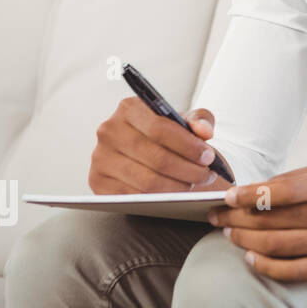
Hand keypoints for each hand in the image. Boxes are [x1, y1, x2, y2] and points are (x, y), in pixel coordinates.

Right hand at [89, 99, 223, 193]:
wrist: (147, 151)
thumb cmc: (167, 134)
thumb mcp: (185, 120)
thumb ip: (200, 120)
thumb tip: (204, 132)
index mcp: (129, 108)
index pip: (160, 129)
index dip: (188, 146)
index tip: (209, 157)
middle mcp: (109, 131)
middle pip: (156, 158)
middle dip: (188, 170)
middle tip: (207, 176)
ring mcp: (100, 157)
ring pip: (146, 181)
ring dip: (177, 187)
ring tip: (194, 185)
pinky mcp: (97, 182)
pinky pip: (132, 197)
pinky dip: (157, 200)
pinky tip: (173, 196)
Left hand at [209, 164, 306, 281]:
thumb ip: (299, 177)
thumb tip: (256, 189)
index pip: (281, 190)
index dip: (249, 194)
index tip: (228, 197)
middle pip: (273, 219)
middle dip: (238, 217)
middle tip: (219, 216)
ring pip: (277, 245)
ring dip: (246, 240)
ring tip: (230, 234)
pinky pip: (292, 271)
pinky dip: (266, 266)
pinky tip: (250, 257)